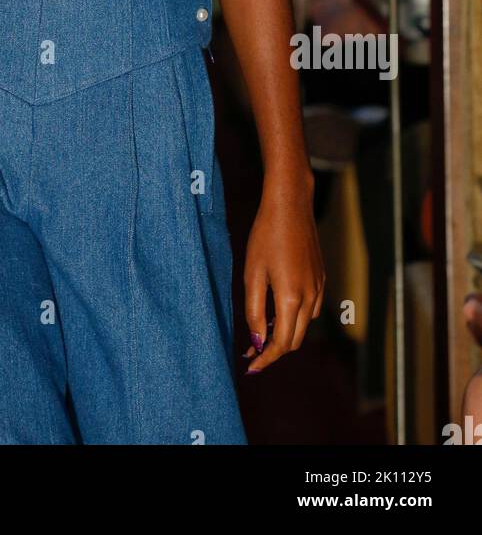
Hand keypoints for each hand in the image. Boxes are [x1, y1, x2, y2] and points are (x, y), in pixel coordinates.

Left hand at [242, 175, 324, 374]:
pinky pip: (311, 309)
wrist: (290, 205)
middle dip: (273, 349)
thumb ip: (254, 311)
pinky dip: (295, 318)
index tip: (250, 366)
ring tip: (261, 330)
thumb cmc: (266, 235)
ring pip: (304, 325)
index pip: (281, 343)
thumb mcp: (253, 274)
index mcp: (292, 298)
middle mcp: (311, 297)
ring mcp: (319, 287)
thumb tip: (257, 340)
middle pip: (295, 339)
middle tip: (251, 350)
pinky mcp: (321, 278)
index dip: (266, 359)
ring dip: (285, 333)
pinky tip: (279, 309)